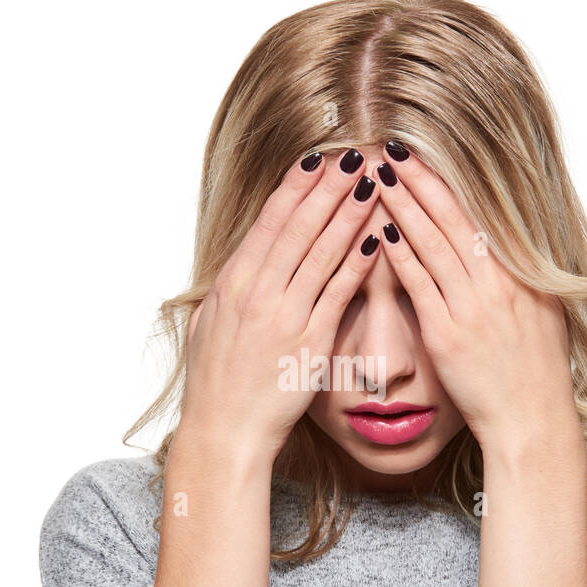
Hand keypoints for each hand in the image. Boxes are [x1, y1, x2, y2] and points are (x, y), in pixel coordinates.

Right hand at [179, 149, 382, 464]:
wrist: (225, 431)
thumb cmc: (216, 382)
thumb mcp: (211, 325)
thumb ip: (231, 289)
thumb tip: (245, 260)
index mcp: (233, 284)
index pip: (269, 223)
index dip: (295, 188)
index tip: (315, 159)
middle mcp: (258, 294)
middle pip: (298, 228)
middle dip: (327, 188)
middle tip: (352, 156)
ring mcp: (284, 317)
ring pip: (322, 254)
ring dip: (349, 215)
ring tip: (371, 183)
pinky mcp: (310, 344)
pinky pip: (338, 295)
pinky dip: (357, 264)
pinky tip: (376, 238)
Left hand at [369, 144, 580, 456]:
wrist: (532, 422)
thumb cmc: (532, 373)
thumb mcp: (539, 314)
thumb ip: (519, 278)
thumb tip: (502, 249)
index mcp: (521, 275)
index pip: (479, 214)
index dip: (448, 182)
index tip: (424, 155)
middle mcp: (499, 284)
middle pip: (454, 219)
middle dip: (421, 180)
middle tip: (392, 149)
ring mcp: (474, 308)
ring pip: (434, 245)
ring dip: (404, 207)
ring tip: (378, 178)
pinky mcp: (449, 336)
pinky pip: (420, 286)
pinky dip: (400, 256)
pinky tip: (380, 232)